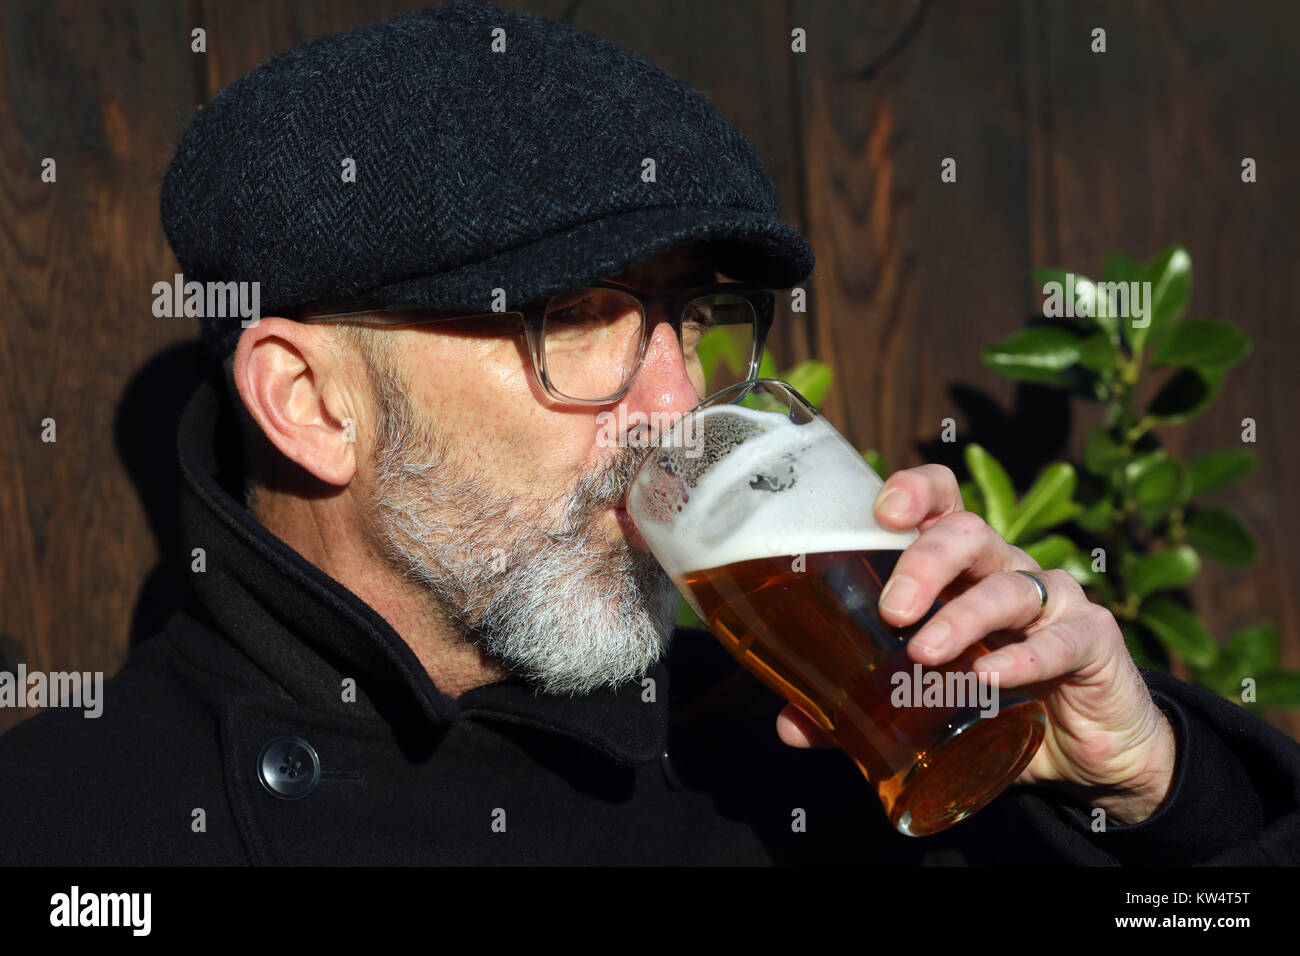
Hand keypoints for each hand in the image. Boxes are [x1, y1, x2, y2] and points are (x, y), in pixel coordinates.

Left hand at [776, 464, 1177, 824]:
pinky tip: (992, 677)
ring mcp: (1053, 602)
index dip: (916, 491)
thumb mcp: (922, 701)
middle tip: (893, 610)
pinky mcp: (1093, 642)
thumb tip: (790, 726)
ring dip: (964, 615)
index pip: (941, 503)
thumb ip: (856, 708)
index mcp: (961, 568)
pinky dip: (1025, 657)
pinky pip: (1062, 639)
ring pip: (1010, 584)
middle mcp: (1005, 569)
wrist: (1086, 751)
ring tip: (926, 652)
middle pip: (968, 533)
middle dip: (925, 562)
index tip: (883, 513)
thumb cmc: (992, 701)